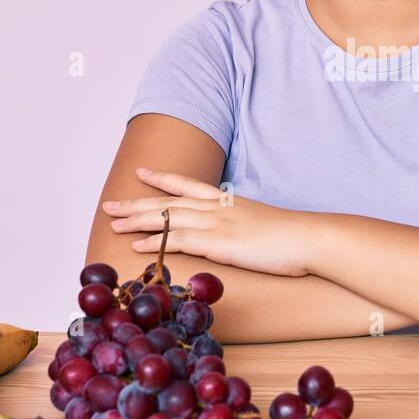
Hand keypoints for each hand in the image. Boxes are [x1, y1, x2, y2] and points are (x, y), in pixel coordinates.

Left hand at [101, 169, 310, 277]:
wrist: (308, 238)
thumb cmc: (293, 235)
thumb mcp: (262, 223)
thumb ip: (245, 224)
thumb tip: (237, 232)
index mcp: (228, 201)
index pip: (188, 185)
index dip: (163, 179)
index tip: (142, 172)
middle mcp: (217, 208)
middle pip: (169, 201)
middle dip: (137, 202)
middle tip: (111, 203)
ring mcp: (217, 224)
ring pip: (167, 217)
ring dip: (138, 220)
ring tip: (114, 223)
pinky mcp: (218, 242)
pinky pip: (179, 239)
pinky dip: (156, 241)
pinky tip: (138, 245)